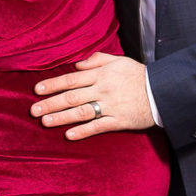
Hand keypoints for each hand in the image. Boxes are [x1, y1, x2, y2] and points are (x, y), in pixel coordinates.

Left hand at [31, 51, 153, 137]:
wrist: (162, 91)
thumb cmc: (139, 75)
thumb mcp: (118, 61)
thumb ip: (96, 61)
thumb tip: (76, 65)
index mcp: (101, 74)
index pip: (71, 79)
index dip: (53, 85)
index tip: (37, 91)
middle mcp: (103, 89)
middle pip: (72, 96)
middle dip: (51, 103)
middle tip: (33, 110)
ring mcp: (111, 106)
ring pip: (81, 112)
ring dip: (61, 117)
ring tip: (45, 122)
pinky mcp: (119, 121)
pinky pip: (98, 126)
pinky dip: (83, 131)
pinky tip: (68, 135)